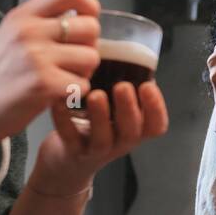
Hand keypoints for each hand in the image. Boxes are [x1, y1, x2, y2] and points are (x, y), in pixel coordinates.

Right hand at [0, 0, 103, 148]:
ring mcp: (36, 57)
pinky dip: (73, 95)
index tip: (87, 23)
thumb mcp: (8, 39)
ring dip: (83, 74)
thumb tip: (82, 18)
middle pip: (90, 27)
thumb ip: (40, 25)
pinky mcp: (43, 84)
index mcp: (21, 16)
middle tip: (73, 64)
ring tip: (60, 81)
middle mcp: (28, 31)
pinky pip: (83, 85)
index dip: (89, 5)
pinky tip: (54, 97)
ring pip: (91, 57)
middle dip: (89, 48)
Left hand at [33, 80, 170, 192]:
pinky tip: (59, 102)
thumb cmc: (96, 127)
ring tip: (96, 95)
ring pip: (102, 138)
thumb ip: (125, 91)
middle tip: (123, 86)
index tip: (148, 85)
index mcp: (134, 129)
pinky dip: (64, 120)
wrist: (68, 162)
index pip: (155, 125)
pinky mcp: (72, 151)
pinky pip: (69, 137)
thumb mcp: (117, 112)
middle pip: (131, 132)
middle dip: (129, 108)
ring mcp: (95, 150)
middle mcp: (119, 142)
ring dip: (101, 116)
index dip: (156, 108)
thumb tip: (129, 52)